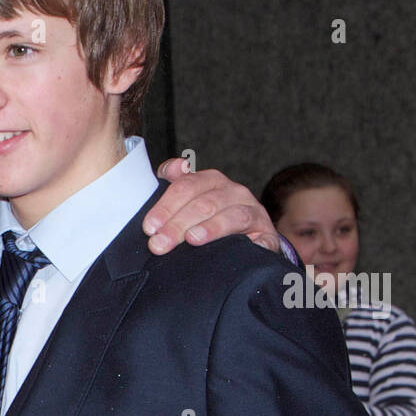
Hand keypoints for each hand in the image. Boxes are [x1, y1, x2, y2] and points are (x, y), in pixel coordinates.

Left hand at [144, 158, 279, 254]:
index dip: (166, 206)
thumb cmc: (208, 218)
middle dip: (178, 224)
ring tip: (193, 239)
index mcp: (210, 181)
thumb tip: (175, 167)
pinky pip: (263, 238)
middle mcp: (233, 192)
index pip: (185, 187)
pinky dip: (256, 243)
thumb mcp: (188, 198)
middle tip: (159, 244)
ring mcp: (252, 212)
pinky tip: (246, 249)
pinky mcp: (267, 234)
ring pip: (232, 216)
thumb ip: (175, 182)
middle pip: (204, 204)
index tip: (149, 227)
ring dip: (212, 228)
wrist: (247, 235)